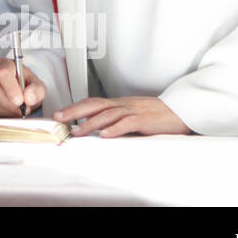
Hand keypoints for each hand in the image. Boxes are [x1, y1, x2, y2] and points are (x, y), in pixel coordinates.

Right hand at [0, 57, 45, 116]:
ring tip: (17, 112)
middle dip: (10, 105)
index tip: (20, 101)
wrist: (19, 92)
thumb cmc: (27, 86)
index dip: (10, 88)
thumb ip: (37, 90)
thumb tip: (28, 98)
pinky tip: (8, 113)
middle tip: (23, 110)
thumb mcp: (37, 85)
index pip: (2, 73)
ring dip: (5, 112)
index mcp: (4, 64)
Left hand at [53, 96, 191, 136]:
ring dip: (90, 123)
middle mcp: (122, 104)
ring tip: (77, 132)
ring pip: (107, 114)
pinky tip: (104, 135)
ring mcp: (132, 111)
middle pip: (94, 105)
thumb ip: (116, 120)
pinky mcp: (143, 120)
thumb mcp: (132, 115)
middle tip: (58, 118)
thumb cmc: (156, 115)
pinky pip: (126, 123)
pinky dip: (114, 129)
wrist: (180, 110)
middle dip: (74, 111)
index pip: (92, 103)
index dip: (75, 107)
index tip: (59, 114)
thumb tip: (97, 129)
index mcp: (118, 104)